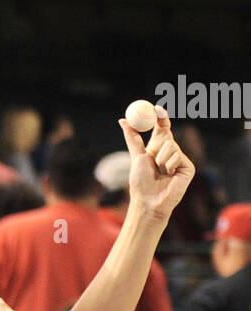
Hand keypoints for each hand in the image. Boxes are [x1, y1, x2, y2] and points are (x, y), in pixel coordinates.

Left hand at [120, 107, 194, 223]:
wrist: (149, 201)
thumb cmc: (141, 183)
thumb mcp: (136, 157)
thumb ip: (133, 138)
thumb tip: (123, 120)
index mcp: (157, 149)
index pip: (162, 129)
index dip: (161, 117)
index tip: (156, 108)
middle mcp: (170, 153)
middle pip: (167, 134)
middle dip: (159, 134)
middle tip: (153, 135)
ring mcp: (180, 160)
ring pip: (170, 145)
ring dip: (159, 158)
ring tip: (159, 172)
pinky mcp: (188, 167)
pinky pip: (176, 156)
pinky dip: (168, 165)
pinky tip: (168, 176)